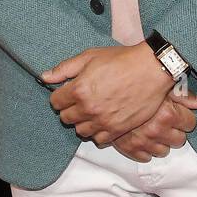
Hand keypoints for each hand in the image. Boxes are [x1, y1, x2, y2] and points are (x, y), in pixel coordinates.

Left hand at [45, 42, 175, 145]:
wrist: (151, 69)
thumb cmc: (122, 60)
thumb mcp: (90, 57)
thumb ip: (65, 69)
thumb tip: (45, 77)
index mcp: (78, 90)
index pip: (55, 102)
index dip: (61, 96)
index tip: (68, 92)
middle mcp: (88, 109)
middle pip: (66, 118)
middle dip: (70, 109)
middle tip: (81, 100)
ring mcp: (103, 121)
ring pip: (81, 131)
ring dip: (83, 122)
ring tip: (92, 111)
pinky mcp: (117, 130)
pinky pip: (99, 140)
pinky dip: (98, 132)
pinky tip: (103, 121)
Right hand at [112, 88, 196, 162]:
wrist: (108, 84)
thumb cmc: (138, 81)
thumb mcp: (162, 83)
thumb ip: (184, 95)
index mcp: (168, 113)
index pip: (190, 124)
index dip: (185, 117)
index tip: (179, 112)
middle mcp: (156, 130)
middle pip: (179, 140)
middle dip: (175, 130)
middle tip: (166, 120)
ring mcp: (142, 141)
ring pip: (163, 150)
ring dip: (161, 141)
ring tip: (154, 127)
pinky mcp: (128, 147)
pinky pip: (144, 156)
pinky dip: (145, 148)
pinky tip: (143, 136)